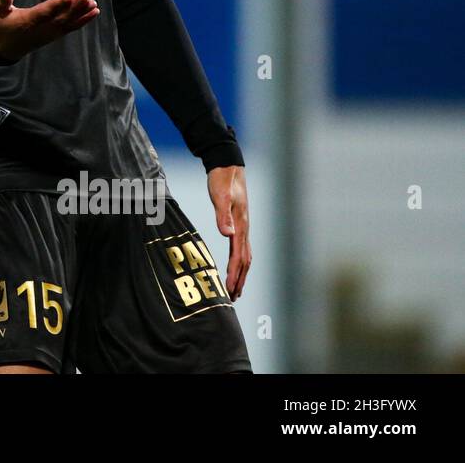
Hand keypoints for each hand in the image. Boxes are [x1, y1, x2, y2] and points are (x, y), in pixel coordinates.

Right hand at [0, 0, 98, 60]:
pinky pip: (71, 27)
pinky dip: (83, 20)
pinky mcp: (55, 35)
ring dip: (82, 14)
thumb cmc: (1, 26)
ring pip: (68, 23)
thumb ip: (1, 2)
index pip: (43, 13)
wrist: (5, 48)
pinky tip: (94, 12)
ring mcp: (50, 33)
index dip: (55, 6)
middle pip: (60, 18)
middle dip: (74, 8)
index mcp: (27, 21)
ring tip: (94, 4)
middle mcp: (41, 29)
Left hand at [207, 165, 250, 300]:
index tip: (228, 289)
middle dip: (239, 279)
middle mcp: (244, 229)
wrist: (228, 166)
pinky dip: (238, 261)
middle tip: (233, 298)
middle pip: (245, 260)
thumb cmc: (222, 180)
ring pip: (245, 256)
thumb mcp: (220, 196)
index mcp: (240, 225)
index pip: (238, 255)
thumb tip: (227, 235)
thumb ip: (222, 215)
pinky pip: (241, 248)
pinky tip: (234, 266)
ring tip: (235, 289)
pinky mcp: (238, 223)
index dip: (234, 273)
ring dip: (241, 273)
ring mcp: (243, 226)